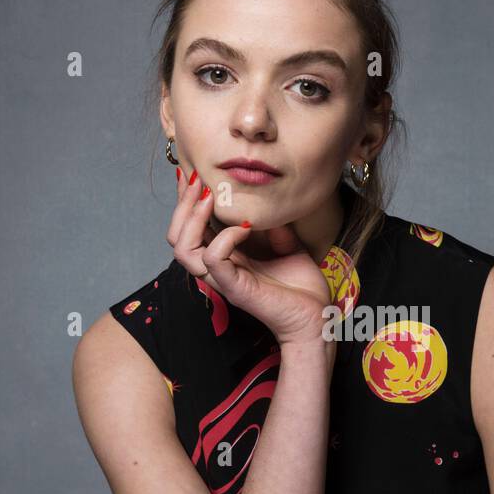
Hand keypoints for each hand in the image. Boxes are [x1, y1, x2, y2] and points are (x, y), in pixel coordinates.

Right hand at [167, 165, 335, 349]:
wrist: (317, 317)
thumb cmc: (302, 288)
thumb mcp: (288, 245)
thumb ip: (272, 226)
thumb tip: (263, 204)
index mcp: (227, 258)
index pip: (191, 229)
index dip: (186, 202)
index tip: (193, 175)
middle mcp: (219, 268)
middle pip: (177, 237)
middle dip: (183, 204)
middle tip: (197, 180)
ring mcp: (224, 279)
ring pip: (183, 249)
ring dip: (192, 217)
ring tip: (209, 197)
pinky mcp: (235, 288)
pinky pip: (212, 258)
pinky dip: (225, 237)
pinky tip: (245, 227)